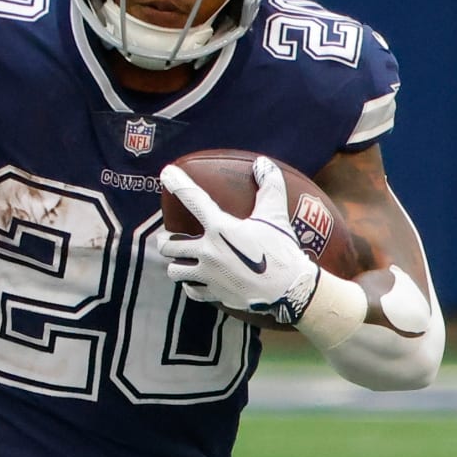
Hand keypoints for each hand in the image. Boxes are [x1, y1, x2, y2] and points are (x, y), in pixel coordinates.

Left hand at [158, 156, 319, 323]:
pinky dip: (191, 285)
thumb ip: (270, 186)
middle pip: (171, 244)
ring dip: (175, 264)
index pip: (193, 199)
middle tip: (169, 236)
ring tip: (179, 259)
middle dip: (166, 239)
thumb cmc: (282, 250)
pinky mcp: (215, 293)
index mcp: (220, 228)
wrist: (291, 289)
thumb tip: (263, 163)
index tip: (166, 173)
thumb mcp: (276, 214)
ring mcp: (209, 274)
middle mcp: (208, 251)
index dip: (177, 183)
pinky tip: (194, 281)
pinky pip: (192, 290)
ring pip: (175, 270)